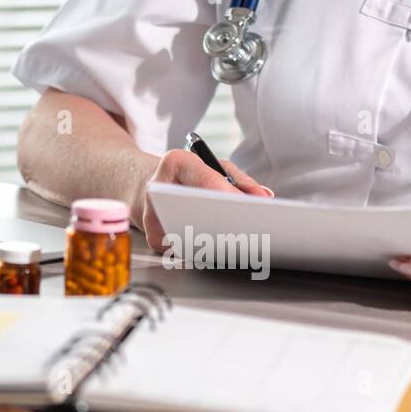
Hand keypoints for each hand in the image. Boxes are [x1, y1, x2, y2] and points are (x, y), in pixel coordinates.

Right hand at [136, 149, 271, 250]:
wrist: (146, 186)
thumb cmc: (187, 176)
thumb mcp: (215, 167)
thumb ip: (241, 181)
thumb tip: (265, 198)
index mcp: (175, 162)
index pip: (207, 180)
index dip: (230, 195)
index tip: (250, 208)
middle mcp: (158, 187)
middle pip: (196, 209)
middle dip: (225, 220)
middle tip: (249, 230)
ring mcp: (151, 216)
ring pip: (189, 234)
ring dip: (215, 239)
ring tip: (237, 241)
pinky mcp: (154, 239)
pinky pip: (183, 249)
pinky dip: (203, 249)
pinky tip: (217, 249)